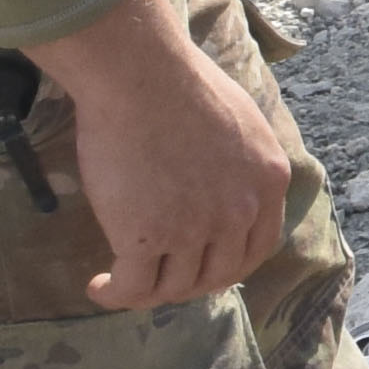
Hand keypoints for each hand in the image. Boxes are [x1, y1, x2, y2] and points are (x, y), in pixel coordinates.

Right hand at [27, 0, 296, 314]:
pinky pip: (133, 287)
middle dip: (186, 284)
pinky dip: (115, 294)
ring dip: (147, 291)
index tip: (201, 268)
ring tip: (122, 282)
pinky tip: (100, 286)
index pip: (257, 247)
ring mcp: (196, 227)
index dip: (227, 266)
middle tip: (157, 278)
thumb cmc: (177, 83)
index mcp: (269, 180)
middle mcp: (240, 211)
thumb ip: (238, 161)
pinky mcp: (147, 236)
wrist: (139, 74)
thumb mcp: (238, 121)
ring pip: (174, 286)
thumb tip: (219, 182)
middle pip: (217, 275)